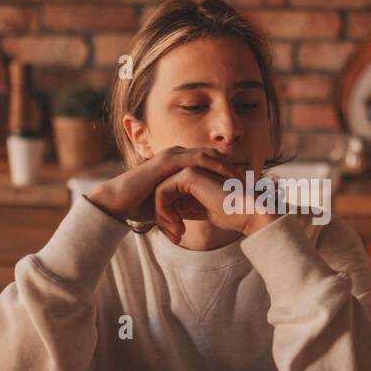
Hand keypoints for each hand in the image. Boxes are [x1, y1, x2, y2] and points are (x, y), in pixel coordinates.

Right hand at [85, 147, 245, 225]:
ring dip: (227, 166)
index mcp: (181, 163)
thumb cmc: (141, 206)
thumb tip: (207, 215)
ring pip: (208, 156)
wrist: (119, 204)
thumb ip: (188, 204)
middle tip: (252, 181)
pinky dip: (212, 167)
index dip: (230, 172)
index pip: (212, 163)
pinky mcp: (166, 161)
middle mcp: (178, 155)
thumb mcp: (173, 205)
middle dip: (233, 168)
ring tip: (243, 180)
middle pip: (214, 156)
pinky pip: (195, 160)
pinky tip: (226, 175)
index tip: (249, 186)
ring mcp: (172, 155)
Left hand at [153, 167, 279, 243]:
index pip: (168, 195)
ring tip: (175, 232)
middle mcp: (189, 169)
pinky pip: (162, 191)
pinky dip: (164, 210)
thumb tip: (163, 214)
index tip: (177, 236)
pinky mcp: (188, 174)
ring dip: (163, 216)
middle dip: (163, 217)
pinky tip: (175, 223)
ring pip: (158, 192)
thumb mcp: (198, 210)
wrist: (247, 212)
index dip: (167, 216)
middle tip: (175, 237)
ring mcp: (189, 168)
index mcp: (192, 176)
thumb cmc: (229, 214)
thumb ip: (182, 206)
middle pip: (161, 193)